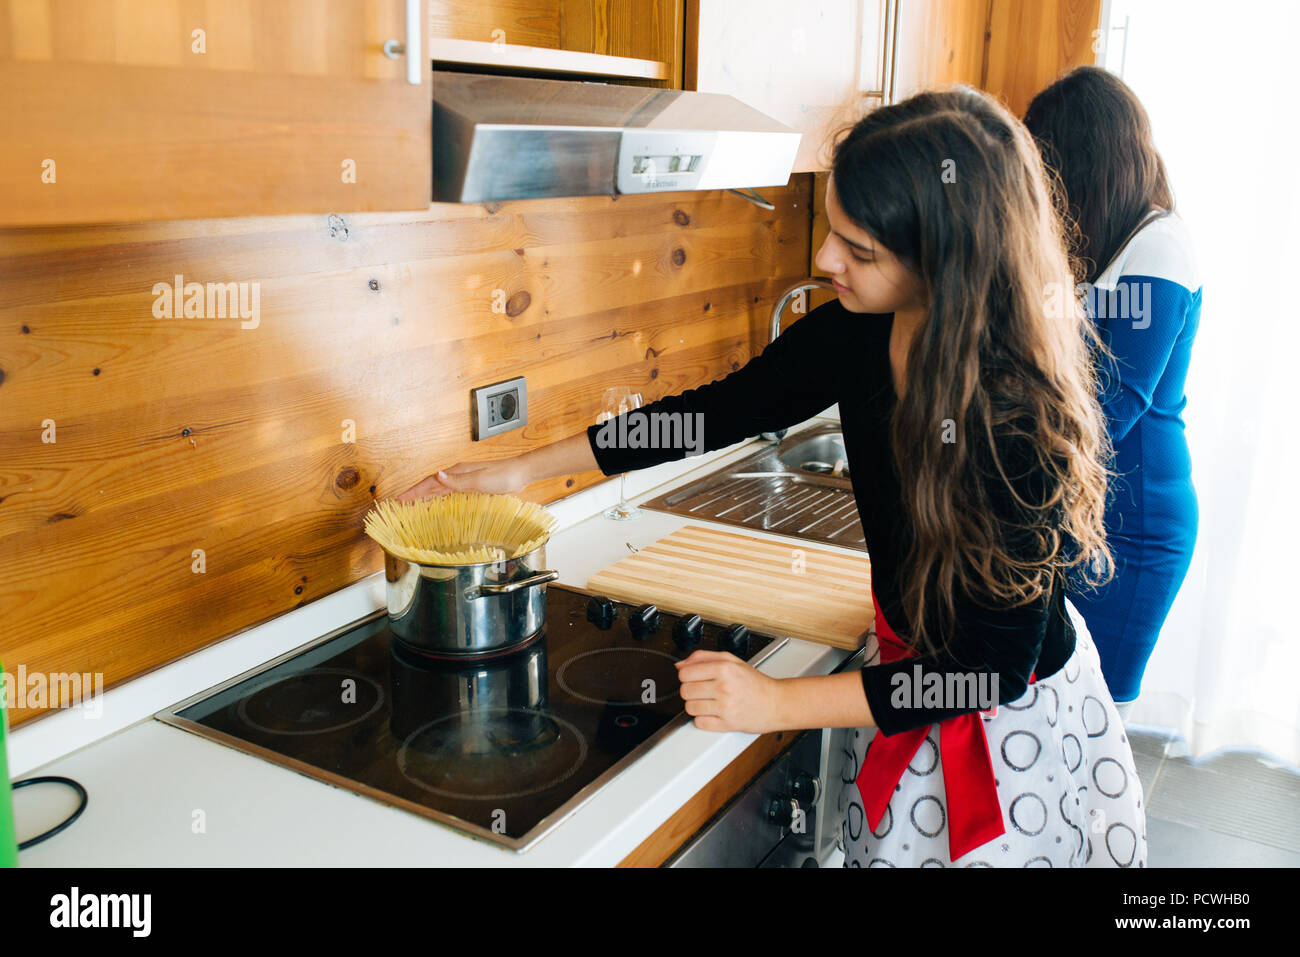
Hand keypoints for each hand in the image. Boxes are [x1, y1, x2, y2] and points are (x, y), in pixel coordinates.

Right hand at [395, 458, 528, 500]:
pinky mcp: (473, 486)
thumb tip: (437, 477)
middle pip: (431, 485)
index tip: (400, 499)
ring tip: (414, 504)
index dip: (414, 491)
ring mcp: (466, 480)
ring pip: (440, 489)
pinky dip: (440, 498)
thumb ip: (458, 481)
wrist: (521, 473)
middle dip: (415, 493)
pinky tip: (439, 503)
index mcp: (457, 472)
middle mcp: (459, 475)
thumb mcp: (479, 480)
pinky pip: (450, 492)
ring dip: (426, 496)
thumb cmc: (504, 475)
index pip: (429, 482)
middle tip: (401, 503)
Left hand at [675, 650, 786, 733]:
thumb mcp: (731, 660)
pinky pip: (699, 723)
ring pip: (690, 708)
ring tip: (709, 702)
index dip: (687, 676)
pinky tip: (713, 713)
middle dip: (691, 691)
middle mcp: (724, 687)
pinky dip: (703, 719)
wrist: (776, 703)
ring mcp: (725, 707)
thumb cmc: (755, 682)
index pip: (685, 673)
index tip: (694, 678)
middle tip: (703, 690)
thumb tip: (680, 664)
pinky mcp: (727, 724)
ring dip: (696, 706)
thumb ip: (703, 657)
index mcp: (724, 668)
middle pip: (685, 691)